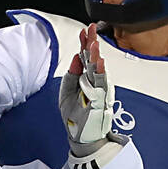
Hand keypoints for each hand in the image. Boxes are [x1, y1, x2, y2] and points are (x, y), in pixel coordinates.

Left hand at [58, 23, 122, 155]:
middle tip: (91, 29)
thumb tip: (75, 58)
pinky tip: (99, 63)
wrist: (81, 139)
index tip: (84, 30)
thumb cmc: (75, 118)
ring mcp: (99, 92)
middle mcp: (94, 83)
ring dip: (96, 56)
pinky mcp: (101, 102)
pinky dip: (100, 74)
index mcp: (86, 80)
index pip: (86, 58)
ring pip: (98, 70)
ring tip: (93, 43)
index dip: (84, 44)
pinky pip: (101, 86)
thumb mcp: (66, 94)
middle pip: (93, 60)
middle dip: (91, 44)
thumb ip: (70, 76)